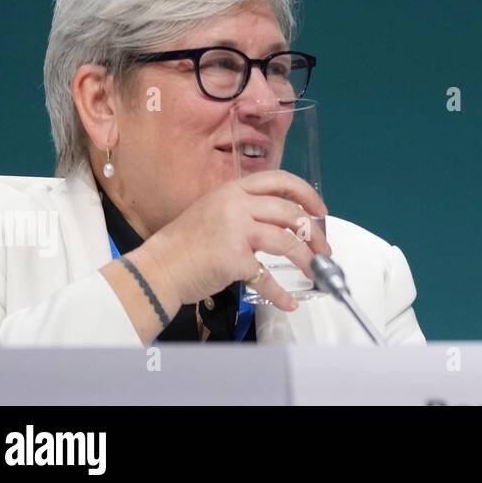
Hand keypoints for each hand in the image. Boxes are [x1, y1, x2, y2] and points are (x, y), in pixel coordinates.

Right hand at [139, 170, 331, 311]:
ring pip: (286, 241)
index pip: (280, 181)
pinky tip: (289, 301)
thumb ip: (248, 210)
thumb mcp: (216, 211)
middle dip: (313, 233)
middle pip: (289, 213)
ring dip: (306, 259)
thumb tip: (286, 221)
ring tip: (315, 271)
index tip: (320, 210)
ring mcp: (235, 231)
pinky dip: (280, 293)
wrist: (157, 269)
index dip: (306, 194)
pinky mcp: (233, 260)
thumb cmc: (186, 243)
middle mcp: (236, 205)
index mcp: (234, 190)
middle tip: (323, 249)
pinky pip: (266, 276)